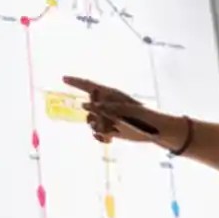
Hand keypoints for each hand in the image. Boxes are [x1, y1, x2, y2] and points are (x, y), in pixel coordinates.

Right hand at [63, 76, 182, 147]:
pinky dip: (100, 136)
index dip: (76, 82)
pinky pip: (96, 133)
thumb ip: (102, 106)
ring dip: (98, 128)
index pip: (90, 86)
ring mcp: (107, 117)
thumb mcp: (122, 109)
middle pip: (88, 108)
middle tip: (110, 121)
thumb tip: (84, 105)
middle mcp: (107, 105)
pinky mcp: (110, 129)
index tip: (63, 78)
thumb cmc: (142, 115)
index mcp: (111, 94)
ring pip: (90, 122)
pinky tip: (109, 139)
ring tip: (113, 131)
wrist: (155, 130)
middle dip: (94, 116)